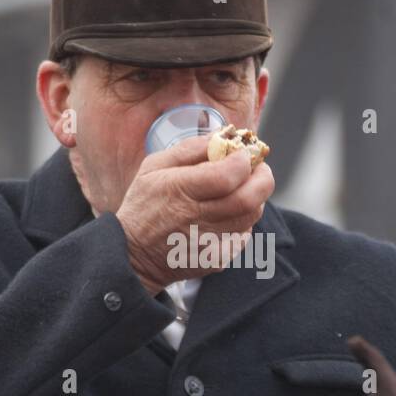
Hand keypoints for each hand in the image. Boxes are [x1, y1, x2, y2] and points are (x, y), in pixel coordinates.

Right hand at [117, 133, 274, 292]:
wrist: (133, 254)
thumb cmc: (144, 204)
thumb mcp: (154, 166)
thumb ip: (190, 149)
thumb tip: (223, 136)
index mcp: (180, 190)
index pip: (227, 175)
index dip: (244, 161)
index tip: (243, 154)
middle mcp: (196, 218)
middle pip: (248, 199)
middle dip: (263, 178)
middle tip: (258, 168)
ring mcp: (208, 242)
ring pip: (251, 217)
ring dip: (255, 198)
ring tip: (242, 188)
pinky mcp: (215, 259)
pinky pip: (243, 237)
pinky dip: (244, 222)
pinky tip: (229, 215)